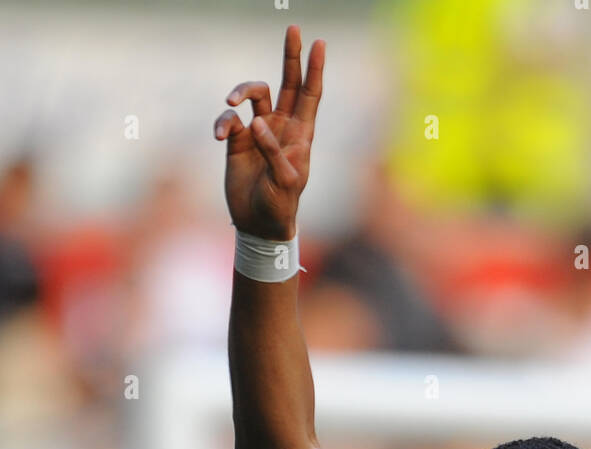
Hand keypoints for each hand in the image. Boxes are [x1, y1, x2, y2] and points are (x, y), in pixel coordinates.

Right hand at [214, 25, 324, 239]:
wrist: (258, 225)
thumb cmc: (280, 206)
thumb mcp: (284, 182)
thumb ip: (272, 150)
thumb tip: (255, 121)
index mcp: (300, 134)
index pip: (310, 95)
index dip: (315, 69)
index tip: (318, 43)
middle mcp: (281, 126)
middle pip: (286, 82)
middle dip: (290, 56)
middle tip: (293, 29)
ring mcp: (258, 131)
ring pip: (252, 95)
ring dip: (241, 91)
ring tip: (231, 103)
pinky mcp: (237, 141)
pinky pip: (228, 120)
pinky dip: (222, 123)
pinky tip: (220, 136)